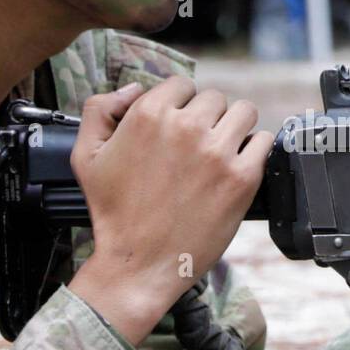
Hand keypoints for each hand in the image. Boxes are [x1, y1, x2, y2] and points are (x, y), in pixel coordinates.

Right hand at [66, 78, 270, 342]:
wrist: (139, 263)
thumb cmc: (113, 213)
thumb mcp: (86, 156)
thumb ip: (100, 109)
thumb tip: (133, 89)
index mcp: (150, 115)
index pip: (182, 85)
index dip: (180, 104)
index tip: (178, 125)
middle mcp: (187, 127)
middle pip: (214, 98)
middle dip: (207, 117)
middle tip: (198, 145)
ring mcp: (218, 152)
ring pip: (244, 112)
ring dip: (235, 126)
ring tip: (223, 148)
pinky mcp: (242, 177)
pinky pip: (264, 141)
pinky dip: (255, 149)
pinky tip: (239, 163)